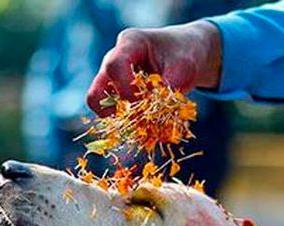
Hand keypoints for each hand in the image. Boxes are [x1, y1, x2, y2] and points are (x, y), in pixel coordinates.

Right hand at [86, 20, 221, 115]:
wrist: (186, 52)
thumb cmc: (185, 54)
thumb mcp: (186, 67)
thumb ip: (172, 86)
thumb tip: (159, 111)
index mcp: (130, 43)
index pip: (115, 66)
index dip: (127, 89)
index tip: (147, 103)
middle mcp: (114, 58)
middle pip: (97, 91)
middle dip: (116, 110)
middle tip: (141, 119)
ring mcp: (113, 77)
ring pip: (100, 104)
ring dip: (121, 118)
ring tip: (146, 124)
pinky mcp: (118, 92)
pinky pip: (113, 111)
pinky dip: (129, 122)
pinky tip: (149, 125)